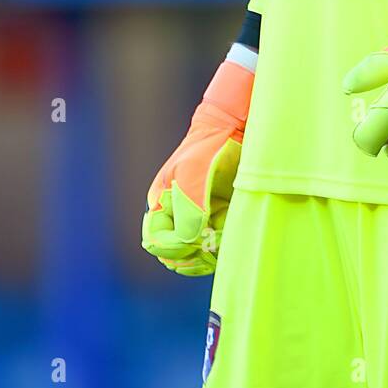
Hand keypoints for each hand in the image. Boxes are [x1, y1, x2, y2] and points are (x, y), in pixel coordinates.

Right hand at [141, 59, 252, 275]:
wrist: (232, 131)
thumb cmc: (206, 148)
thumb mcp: (192, 174)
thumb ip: (188, 208)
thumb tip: (188, 241)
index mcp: (161, 205)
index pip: (155, 242)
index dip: (172, 248)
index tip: (193, 243)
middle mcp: (177, 216)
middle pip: (174, 255)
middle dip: (190, 256)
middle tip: (209, 247)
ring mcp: (198, 220)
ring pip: (195, 255)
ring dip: (207, 254)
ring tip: (221, 239)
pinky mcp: (218, 220)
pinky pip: (215, 246)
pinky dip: (222, 247)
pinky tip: (229, 234)